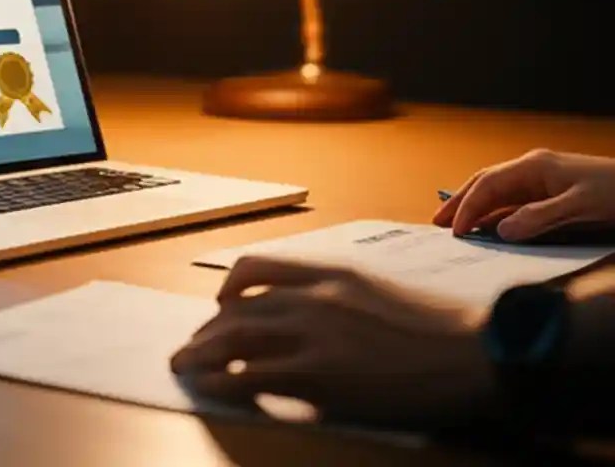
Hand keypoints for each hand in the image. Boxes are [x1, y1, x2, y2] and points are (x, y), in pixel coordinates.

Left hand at [170, 256, 494, 426]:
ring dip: (201, 355)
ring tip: (184, 368)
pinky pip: (252, 377)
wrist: (475, 352)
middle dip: (206, 331)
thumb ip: (334, 300)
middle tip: (190, 349)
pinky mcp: (318, 373)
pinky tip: (216, 391)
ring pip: (233, 338)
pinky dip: (226, 383)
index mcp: (330, 272)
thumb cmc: (437, 328)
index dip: (228, 288)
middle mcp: (313, 295)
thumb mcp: (376, 292)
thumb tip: (302, 321)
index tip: (220, 306)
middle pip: (236, 308)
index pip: (257, 267)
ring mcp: (313, 334)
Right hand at [434, 149, 614, 240]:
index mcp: (534, 166)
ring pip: (497, 192)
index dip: (468, 207)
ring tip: (454, 225)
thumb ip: (539, 217)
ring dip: (475, 208)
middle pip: (485, 183)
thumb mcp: (579, 207)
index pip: (489, 184)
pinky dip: (495, 213)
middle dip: (460, 202)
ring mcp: (540, 180)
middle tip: (437, 223)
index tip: (455, 231)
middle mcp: (532, 169)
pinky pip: (513, 201)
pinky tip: (488, 227)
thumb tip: (500, 230)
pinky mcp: (549, 192)